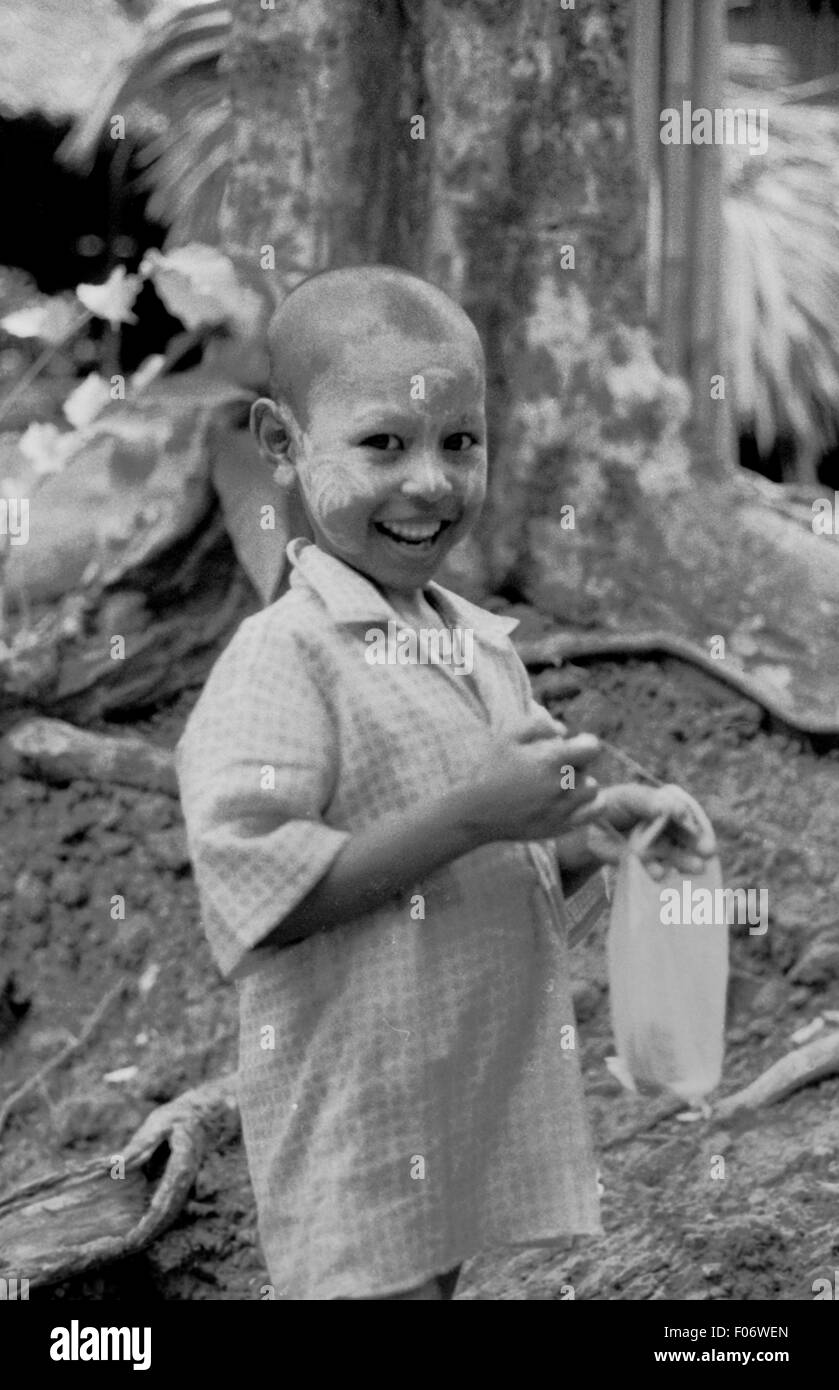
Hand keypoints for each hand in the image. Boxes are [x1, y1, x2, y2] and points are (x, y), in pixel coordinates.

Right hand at [455, 711, 602, 843]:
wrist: (477, 811)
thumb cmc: (492, 769)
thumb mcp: (508, 736)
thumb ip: (539, 725)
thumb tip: (563, 730)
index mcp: (551, 759)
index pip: (591, 747)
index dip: (584, 742)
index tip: (572, 745)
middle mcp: (561, 784)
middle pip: (587, 767)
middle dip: (576, 762)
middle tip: (554, 767)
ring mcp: (563, 808)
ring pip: (592, 788)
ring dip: (581, 783)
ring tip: (561, 784)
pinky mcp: (561, 826)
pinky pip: (594, 812)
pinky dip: (593, 803)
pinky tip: (577, 799)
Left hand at [583, 783, 716, 879]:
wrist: (589, 827)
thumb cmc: (610, 806)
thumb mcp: (626, 798)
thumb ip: (647, 801)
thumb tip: (672, 808)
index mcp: (666, 807)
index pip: (684, 812)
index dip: (690, 818)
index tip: (687, 820)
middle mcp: (668, 828)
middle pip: (686, 835)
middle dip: (697, 842)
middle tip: (709, 850)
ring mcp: (659, 847)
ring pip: (676, 854)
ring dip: (686, 860)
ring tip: (697, 867)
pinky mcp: (646, 864)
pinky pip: (656, 868)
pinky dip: (658, 871)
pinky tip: (659, 873)